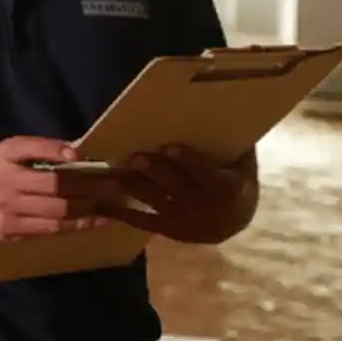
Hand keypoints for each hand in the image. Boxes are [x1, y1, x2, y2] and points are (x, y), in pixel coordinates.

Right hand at [0, 136, 119, 240]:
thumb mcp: (11, 151)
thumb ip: (39, 147)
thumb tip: (75, 152)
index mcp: (4, 157)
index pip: (32, 149)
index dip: (57, 151)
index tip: (81, 156)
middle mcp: (4, 183)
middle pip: (54, 185)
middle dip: (87, 185)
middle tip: (113, 184)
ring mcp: (10, 210)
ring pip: (57, 210)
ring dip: (88, 207)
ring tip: (109, 202)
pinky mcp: (16, 231)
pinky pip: (54, 228)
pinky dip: (79, 224)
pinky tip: (97, 219)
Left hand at [102, 144, 250, 243]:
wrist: (235, 223)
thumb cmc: (236, 183)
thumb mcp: (242, 165)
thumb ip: (236, 145)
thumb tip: (228, 110)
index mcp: (227, 189)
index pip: (207, 175)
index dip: (189, 162)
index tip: (170, 147)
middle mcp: (205, 208)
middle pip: (176, 188)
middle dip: (155, 173)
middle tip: (134, 157)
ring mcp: (184, 222)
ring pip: (155, 202)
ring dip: (131, 189)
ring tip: (107, 178)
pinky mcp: (168, 231)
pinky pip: (142, 222)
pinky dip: (120, 214)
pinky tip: (99, 205)